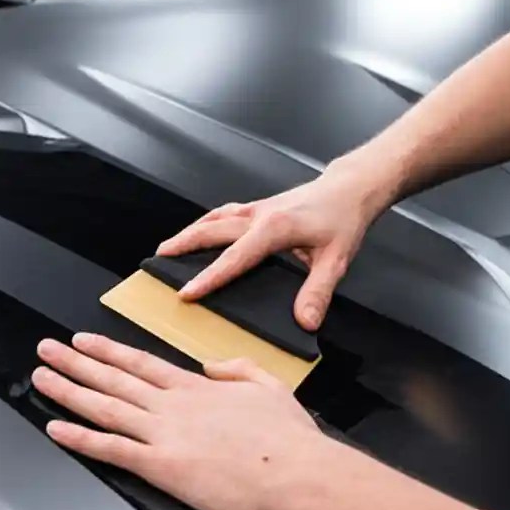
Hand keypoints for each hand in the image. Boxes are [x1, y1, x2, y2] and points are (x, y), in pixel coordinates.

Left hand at [32, 333, 334, 509]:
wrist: (299, 475)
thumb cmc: (291, 441)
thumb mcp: (270, 386)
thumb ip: (237, 369)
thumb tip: (213, 366)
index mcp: (198, 388)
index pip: (142, 364)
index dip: (109, 351)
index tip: (83, 341)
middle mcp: (174, 406)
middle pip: (114, 378)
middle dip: (76, 363)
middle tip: (46, 350)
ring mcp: (165, 434)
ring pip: (105, 407)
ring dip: (68, 391)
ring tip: (41, 377)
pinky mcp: (162, 466)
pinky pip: (111, 448)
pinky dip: (80, 438)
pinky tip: (54, 428)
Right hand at [157, 160, 394, 330]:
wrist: (350, 188)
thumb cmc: (343, 220)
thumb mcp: (336, 260)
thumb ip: (318, 292)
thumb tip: (305, 321)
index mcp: (274, 229)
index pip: (235, 258)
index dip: (209, 277)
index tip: (187, 292)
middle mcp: (259, 215)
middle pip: (211, 230)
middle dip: (183, 245)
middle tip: (159, 260)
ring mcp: (257, 209)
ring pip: (214, 219)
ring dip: (189, 232)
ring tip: (168, 247)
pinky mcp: (259, 207)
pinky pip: (224, 214)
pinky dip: (206, 223)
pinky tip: (199, 231)